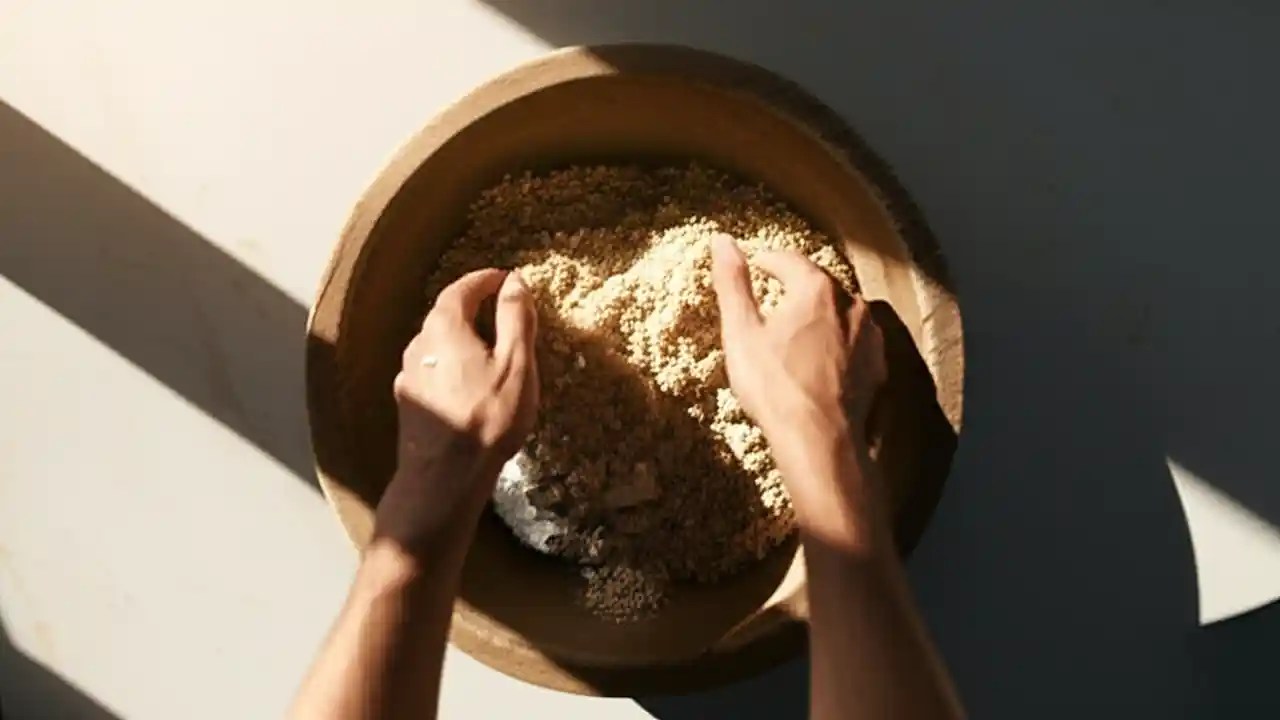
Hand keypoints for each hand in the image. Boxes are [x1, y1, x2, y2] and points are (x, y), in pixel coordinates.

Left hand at [376, 269, 538, 549]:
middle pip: (445, 314)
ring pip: (437, 344)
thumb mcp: (515, 364)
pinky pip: (433, 370)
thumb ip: (515, 318)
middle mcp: (419, 345)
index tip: (503, 278)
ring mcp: (409, 375)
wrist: (444, 477)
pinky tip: (468, 383)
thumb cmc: (488, 418)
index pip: (461, 289)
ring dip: (461, 337)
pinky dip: (452, 364)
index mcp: (445, 328)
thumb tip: (514, 282)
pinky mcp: (408, 403)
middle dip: (472, 307)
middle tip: (499, 309)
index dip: (484, 280)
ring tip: (488, 348)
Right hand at [710, 235, 885, 511]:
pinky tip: (820, 359)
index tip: (752, 266)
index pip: (787, 260)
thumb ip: (732, 282)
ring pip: (840, 311)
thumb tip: (721, 239)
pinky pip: (855, 341)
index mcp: (815, 288)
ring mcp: (870, 335)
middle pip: (818, 282)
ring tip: (795, 330)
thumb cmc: (775, 386)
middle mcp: (850, 303)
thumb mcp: (741, 331)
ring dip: (819, 314)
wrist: (820, 440)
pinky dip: (837, 342)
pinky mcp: (877, 365)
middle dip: (794, 286)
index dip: (765, 262)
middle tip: (771, 298)